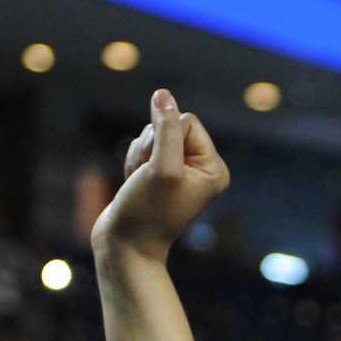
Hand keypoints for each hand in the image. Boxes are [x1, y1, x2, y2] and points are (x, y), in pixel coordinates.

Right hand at [91, 89, 229, 262]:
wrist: (126, 246)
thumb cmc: (146, 211)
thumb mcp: (160, 166)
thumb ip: (165, 128)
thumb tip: (163, 94)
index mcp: (214, 168)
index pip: (187, 121)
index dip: (165, 139)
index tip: (160, 172)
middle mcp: (201, 169)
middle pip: (168, 126)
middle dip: (150, 148)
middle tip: (148, 180)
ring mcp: (180, 171)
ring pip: (151, 135)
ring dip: (139, 157)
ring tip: (141, 185)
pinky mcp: (160, 173)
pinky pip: (142, 147)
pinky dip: (133, 163)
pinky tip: (135, 185)